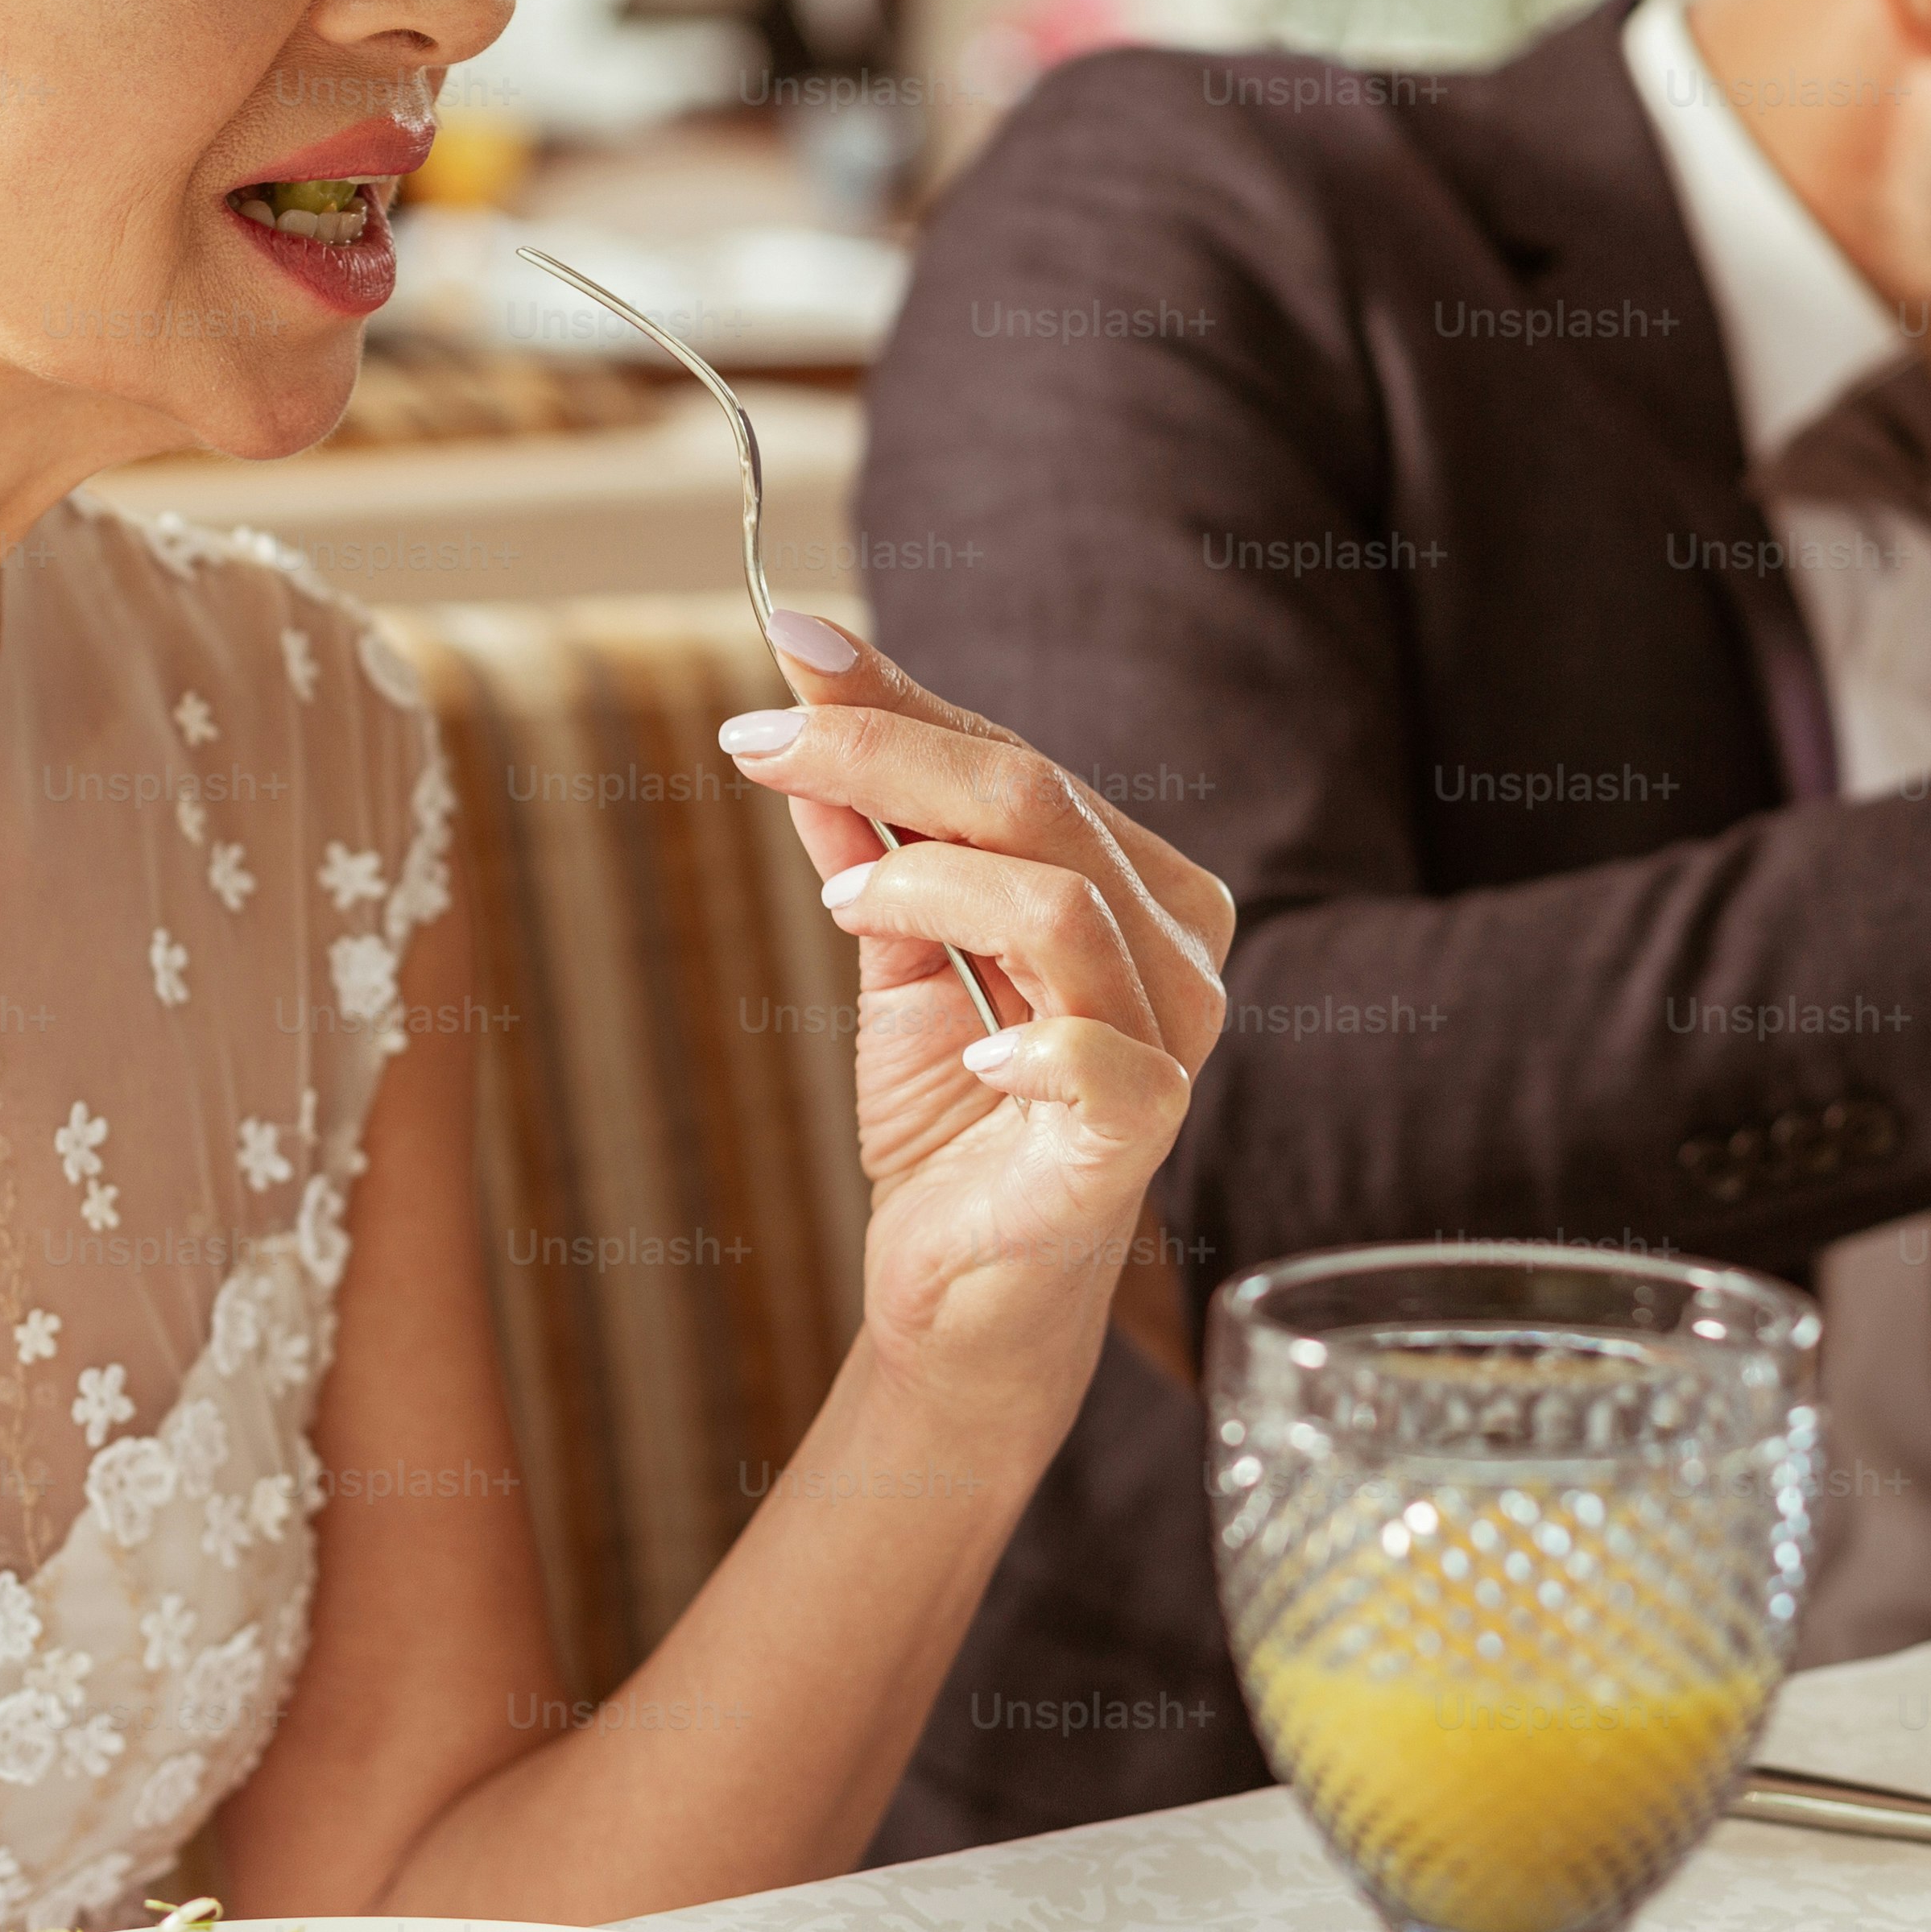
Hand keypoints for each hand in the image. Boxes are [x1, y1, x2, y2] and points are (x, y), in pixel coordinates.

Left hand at [720, 612, 1233, 1435]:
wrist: (960, 1289)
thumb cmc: (947, 1111)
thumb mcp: (893, 946)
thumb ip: (867, 826)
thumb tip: (803, 693)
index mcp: (1133, 889)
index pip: (1017, 761)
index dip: (898, 701)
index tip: (785, 642)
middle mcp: (1173, 953)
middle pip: (1035, 802)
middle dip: (883, 751)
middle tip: (758, 743)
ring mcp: (1165, 1047)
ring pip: (1061, 903)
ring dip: (927, 878)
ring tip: (840, 899)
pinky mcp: (1135, 1141)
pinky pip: (1107, 1065)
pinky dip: (1035, 1042)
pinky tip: (972, 1047)